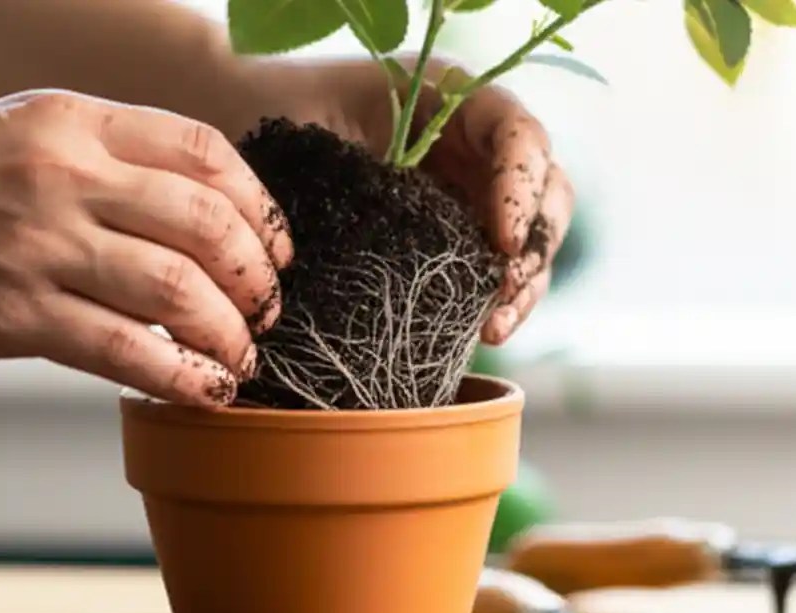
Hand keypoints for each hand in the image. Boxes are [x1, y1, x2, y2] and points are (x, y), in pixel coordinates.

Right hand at [0, 91, 291, 405]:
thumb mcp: (14, 136)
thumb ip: (99, 162)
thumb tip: (186, 217)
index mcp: (70, 121)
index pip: (202, 149)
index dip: (259, 204)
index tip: (274, 246)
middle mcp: (63, 173)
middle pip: (208, 221)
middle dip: (257, 275)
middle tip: (265, 310)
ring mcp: (39, 243)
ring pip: (178, 288)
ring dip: (230, 332)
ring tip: (240, 357)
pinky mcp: (12, 314)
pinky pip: (126, 349)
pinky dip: (181, 374)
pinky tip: (203, 389)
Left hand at [266, 59, 573, 344]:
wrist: (249, 124)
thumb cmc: (281, 113)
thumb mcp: (319, 125)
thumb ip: (364, 166)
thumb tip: (398, 233)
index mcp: (452, 99)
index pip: (518, 134)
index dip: (522, 185)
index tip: (501, 237)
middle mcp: (474, 145)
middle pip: (546, 189)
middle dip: (535, 242)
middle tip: (506, 286)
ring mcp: (469, 192)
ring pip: (530, 237)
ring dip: (526, 283)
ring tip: (495, 326)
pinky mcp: (455, 237)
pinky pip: (496, 269)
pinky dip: (499, 301)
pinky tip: (483, 331)